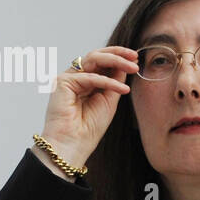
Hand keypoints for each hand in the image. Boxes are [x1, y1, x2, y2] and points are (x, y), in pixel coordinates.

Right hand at [39, 46, 137, 167]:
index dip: (119, 58)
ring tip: (133, 67)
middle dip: (118, 53)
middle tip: (135, 57)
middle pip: (97, 56)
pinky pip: (90, 77)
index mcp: (85, 81)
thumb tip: (125, 64)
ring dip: (115, 60)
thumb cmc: (89, 128)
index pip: (102, 62)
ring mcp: (68, 78)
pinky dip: (109, 82)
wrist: (73, 145)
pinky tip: (123, 89)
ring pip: (93, 59)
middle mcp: (75, 77)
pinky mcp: (63, 83)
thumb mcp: (109, 101)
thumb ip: (115, 81)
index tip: (136, 60)